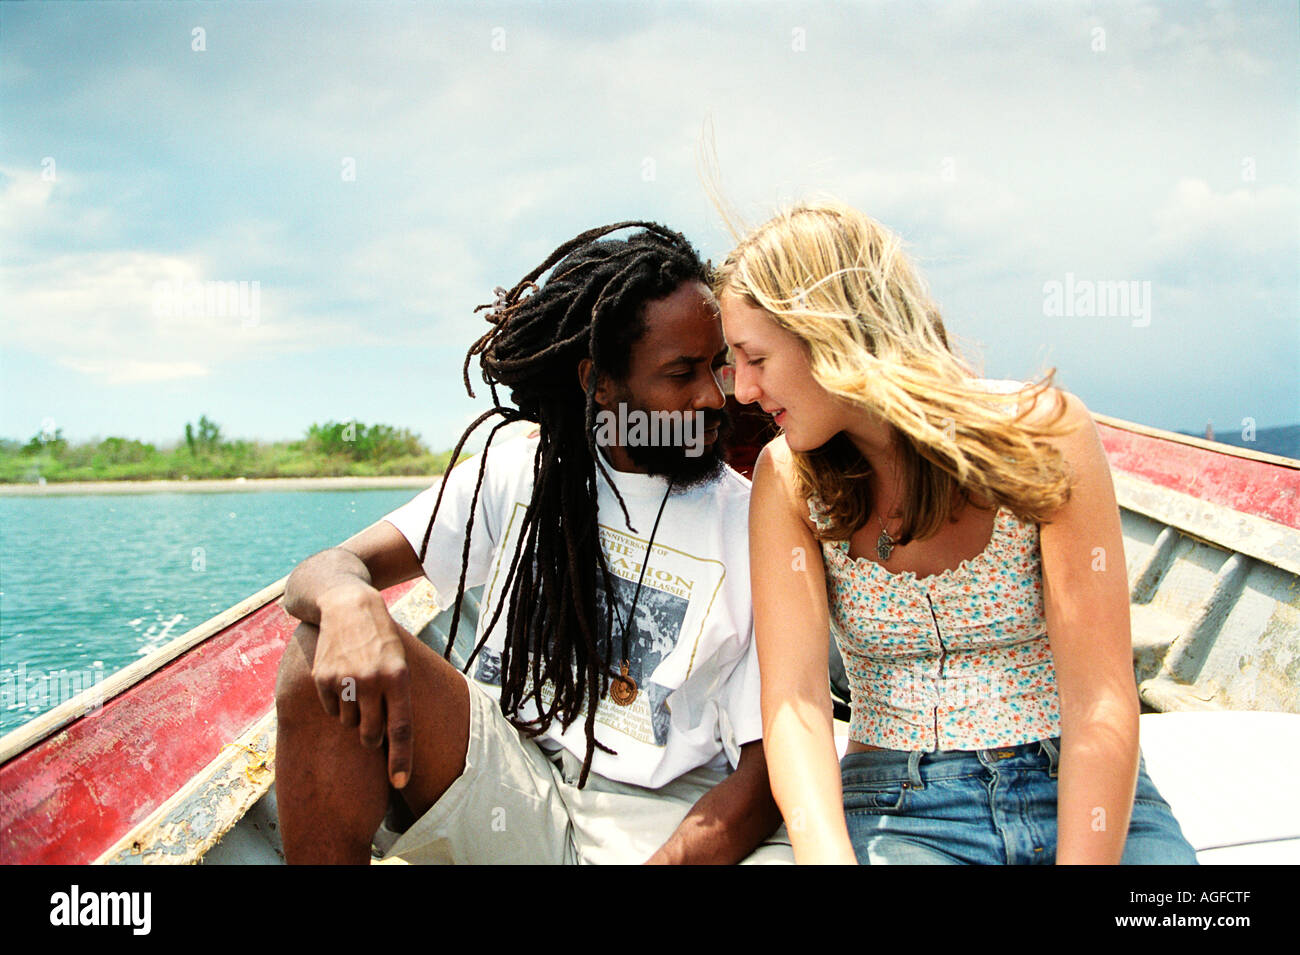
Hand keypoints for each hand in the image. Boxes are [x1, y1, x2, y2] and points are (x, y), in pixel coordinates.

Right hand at [311, 581, 414, 788]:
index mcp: (398, 678)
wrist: (348, 605)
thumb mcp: (399, 663)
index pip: (401, 728)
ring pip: (348, 724)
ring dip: (352, 715)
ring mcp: (346, 679)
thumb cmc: (381, 641)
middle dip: (371, 738)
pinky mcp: (323, 678)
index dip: (401, 759)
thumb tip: (389, 742)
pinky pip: (330, 710)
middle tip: (371, 726)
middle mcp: (372, 680)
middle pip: (371, 734)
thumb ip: (396, 699)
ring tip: (357, 686)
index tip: (401, 783)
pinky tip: (341, 677)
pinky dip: (335, 702)